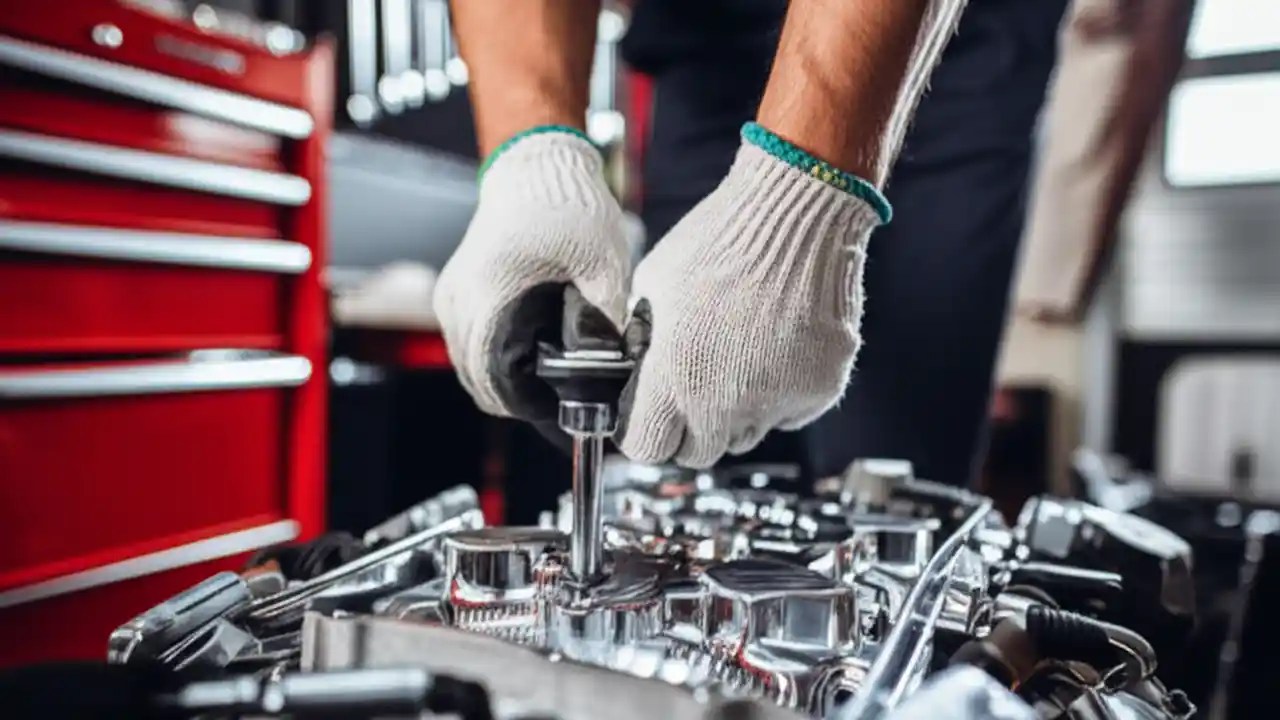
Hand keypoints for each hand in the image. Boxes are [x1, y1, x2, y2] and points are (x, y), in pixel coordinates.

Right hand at [434, 130, 629, 422]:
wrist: (538, 166)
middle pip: (481, 384)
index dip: (534, 408)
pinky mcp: (455, 294)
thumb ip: (604, 323)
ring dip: (510, 381)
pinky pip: (470, 347)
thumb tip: (608, 375)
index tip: (570, 414)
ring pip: (473, 369)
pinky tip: (537, 351)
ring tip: (557, 378)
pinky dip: (499, 359)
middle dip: (525, 400)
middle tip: (571, 401)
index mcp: (489, 299)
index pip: (497, 384)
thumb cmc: (571, 208)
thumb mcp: (603, 268)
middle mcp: (458, 303)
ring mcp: (451, 299)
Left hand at [616, 135, 886, 467]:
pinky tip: (775, 350)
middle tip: (694, 390)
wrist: (798, 214)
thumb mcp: (652, 284)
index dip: (645, 432)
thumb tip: (638, 362)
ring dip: (734, 414)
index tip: (651, 417)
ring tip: (736, 361)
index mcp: (675, 376)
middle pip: (698, 453)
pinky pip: (789, 413)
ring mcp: (777, 399)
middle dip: (689, 430)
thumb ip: (643, 337)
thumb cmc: (723, 238)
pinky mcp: (820, 389)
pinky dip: (779, 394)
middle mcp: (726, 400)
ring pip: (746, 436)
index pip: (647, 447)